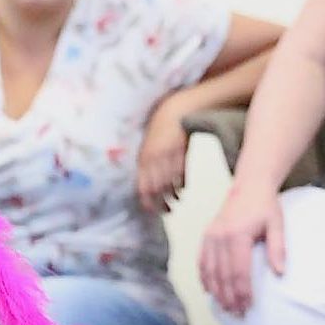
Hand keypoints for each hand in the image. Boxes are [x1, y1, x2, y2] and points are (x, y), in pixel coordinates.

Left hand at [137, 94, 190, 212]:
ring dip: (172, 196)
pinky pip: (181, 174)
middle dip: (161, 203)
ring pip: (170, 183)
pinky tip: (181, 191)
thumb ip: (147, 169)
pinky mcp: (181, 153)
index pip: (143, 187)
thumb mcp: (148, 150)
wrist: (174, 113)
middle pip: (157, 189)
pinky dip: (181, 185)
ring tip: (174, 202)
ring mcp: (168, 156)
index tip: (150, 211)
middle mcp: (154, 159)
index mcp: (143, 159)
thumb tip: (147, 191)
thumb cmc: (159, 135)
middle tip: (166, 211)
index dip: (147, 201)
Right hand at [200, 184, 284, 315]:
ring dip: (217, 293)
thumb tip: (280, 273)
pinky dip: (205, 279)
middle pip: (223, 276)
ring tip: (225, 308)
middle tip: (238, 314)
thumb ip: (278, 248)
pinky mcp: (206, 237)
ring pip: (210, 272)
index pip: (239, 272)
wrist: (249, 186)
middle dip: (230, 297)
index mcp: (237, 235)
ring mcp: (210, 237)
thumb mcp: (277, 224)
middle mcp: (220, 237)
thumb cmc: (265, 206)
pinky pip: (201, 262)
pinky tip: (210, 292)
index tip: (248, 306)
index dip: (243, 292)